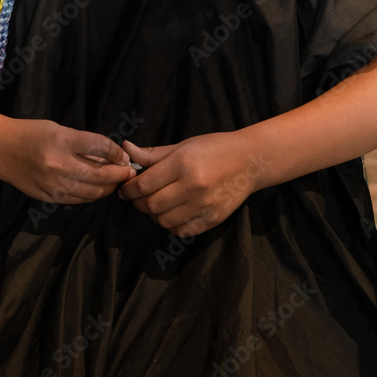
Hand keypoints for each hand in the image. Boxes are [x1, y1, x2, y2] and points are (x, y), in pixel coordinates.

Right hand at [0, 118, 136, 203]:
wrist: (0, 150)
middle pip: (99, 174)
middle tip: (129, 172)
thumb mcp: (59, 129)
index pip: (100, 147)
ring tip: (115, 182)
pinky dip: (92, 195)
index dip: (117, 153)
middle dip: (119, 175)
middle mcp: (58, 164)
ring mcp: (52, 183)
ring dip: (108, 188)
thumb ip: (84, 144)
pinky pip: (77, 199)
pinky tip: (97, 189)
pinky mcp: (48, 197)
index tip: (125, 156)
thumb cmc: (31, 134)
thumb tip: (112, 157)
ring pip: (91, 192)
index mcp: (62, 140)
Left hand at [118, 133, 267, 237]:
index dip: (129, 189)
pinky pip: (181, 231)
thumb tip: (126, 149)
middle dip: (139, 203)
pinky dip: (171, 225)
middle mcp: (193, 186)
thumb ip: (153, 153)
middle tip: (139, 196)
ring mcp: (204, 205)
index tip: (125, 188)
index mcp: (183, 163)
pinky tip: (173, 213)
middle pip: (151, 205)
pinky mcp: (212, 219)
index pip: (144, 184)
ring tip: (157, 203)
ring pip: (163, 221)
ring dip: (154, 215)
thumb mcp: (183, 145)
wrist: (250, 161)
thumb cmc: (215, 148)